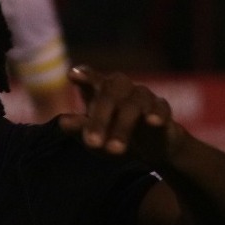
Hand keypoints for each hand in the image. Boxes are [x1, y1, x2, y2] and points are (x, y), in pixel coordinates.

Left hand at [55, 67, 186, 165]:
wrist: (152, 146)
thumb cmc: (115, 135)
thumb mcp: (95, 136)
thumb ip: (80, 127)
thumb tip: (62, 121)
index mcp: (101, 91)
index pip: (92, 79)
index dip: (84, 75)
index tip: (72, 75)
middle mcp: (122, 89)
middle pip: (110, 94)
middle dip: (100, 120)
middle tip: (92, 143)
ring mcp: (143, 96)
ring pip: (133, 105)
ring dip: (123, 127)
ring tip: (114, 150)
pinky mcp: (162, 109)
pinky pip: (161, 107)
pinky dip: (157, 113)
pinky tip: (152, 122)